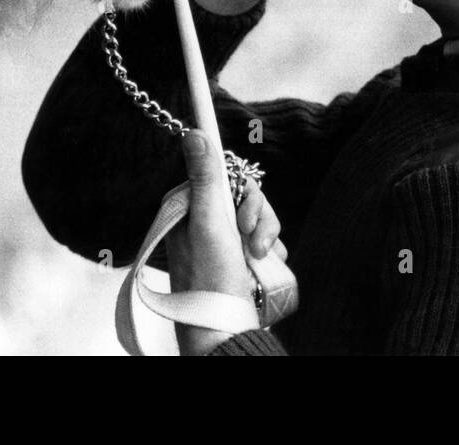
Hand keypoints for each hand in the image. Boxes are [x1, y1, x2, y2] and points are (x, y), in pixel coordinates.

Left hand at [166, 130, 286, 354]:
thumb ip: (205, 177)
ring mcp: (223, 240)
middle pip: (246, 196)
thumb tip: (194, 132)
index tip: (245, 215)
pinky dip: (270, 252)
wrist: (224, 326)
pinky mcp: (240, 257)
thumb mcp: (209, 221)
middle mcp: (203, 221)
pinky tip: (262, 267)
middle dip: (258, 218)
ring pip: (259, 217)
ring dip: (266, 237)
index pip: (224, 177)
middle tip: (251, 241)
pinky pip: (266, 239)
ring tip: (257, 259)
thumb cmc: (211, 275)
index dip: (242, 193)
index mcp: (188, 207)